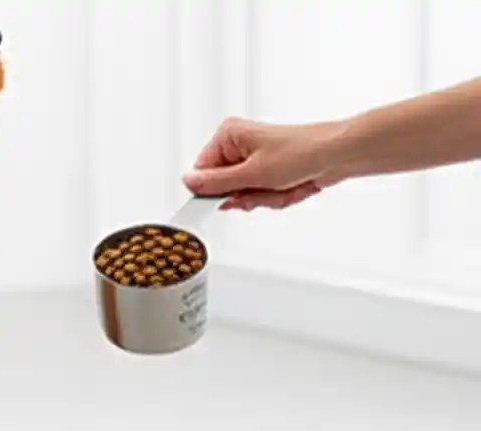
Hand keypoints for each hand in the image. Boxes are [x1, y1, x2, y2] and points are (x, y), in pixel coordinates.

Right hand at [182, 117, 346, 210]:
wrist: (340, 154)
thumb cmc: (304, 152)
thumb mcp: (253, 174)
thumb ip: (216, 183)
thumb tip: (188, 183)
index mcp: (228, 135)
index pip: (202, 172)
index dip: (217, 190)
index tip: (233, 197)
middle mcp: (239, 144)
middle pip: (224, 187)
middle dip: (248, 195)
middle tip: (267, 188)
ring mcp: (255, 158)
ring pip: (244, 194)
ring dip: (266, 198)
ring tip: (284, 186)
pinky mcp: (269, 170)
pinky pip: (261, 195)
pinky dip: (276, 197)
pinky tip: (291, 187)